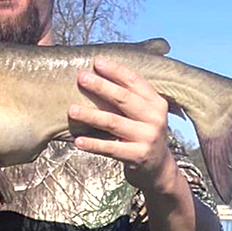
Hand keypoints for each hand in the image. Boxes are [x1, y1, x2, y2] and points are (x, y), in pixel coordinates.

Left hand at [69, 56, 177, 192]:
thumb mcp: (145, 114)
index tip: (96, 61)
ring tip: (71, 109)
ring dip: (90, 115)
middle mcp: (154, 118)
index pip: (135, 82)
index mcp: (156, 102)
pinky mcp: (138, 156)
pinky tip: (78, 141)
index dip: (116, 71)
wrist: (159, 169)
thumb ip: (130, 97)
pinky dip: (93, 145)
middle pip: (124, 98)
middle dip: (101, 86)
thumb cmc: (144, 135)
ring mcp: (147, 137)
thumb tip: (100, 74)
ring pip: (113, 122)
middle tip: (81, 77)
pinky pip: (111, 148)